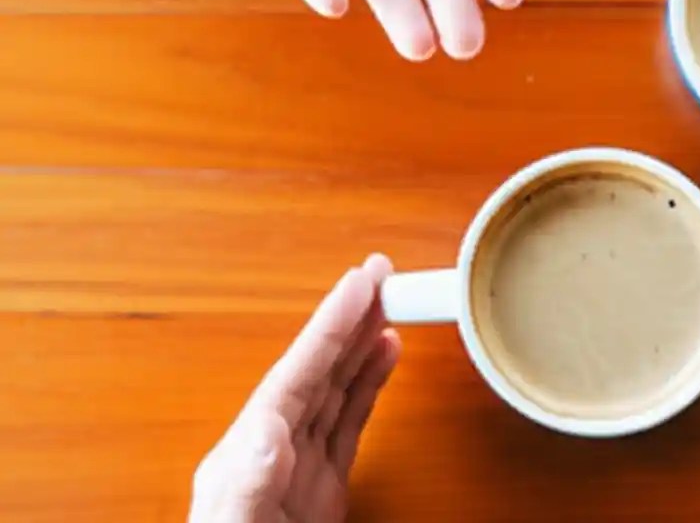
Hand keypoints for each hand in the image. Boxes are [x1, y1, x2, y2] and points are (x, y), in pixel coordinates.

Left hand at [189, 255, 400, 522]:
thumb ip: (249, 483)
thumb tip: (269, 429)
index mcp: (250, 450)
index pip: (297, 372)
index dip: (330, 325)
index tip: (361, 282)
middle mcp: (273, 446)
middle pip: (317, 368)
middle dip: (347, 318)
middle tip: (380, 273)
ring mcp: (300, 464)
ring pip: (336, 387)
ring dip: (362, 345)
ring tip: (389, 305)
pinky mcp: (323, 486)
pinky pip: (349, 421)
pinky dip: (368, 386)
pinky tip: (383, 360)